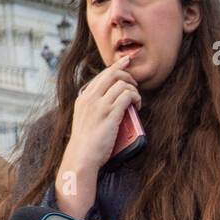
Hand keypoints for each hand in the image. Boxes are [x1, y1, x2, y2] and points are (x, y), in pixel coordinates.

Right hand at [62, 54, 140, 173]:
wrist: (81, 157)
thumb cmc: (84, 143)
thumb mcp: (83, 120)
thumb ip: (92, 108)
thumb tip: (108, 102)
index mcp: (83, 98)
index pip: (102, 75)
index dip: (116, 66)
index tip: (126, 62)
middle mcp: (90, 99)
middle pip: (112, 74)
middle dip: (127, 74)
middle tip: (135, 83)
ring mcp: (100, 106)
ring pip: (122, 84)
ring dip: (133, 89)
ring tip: (136, 100)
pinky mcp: (110, 115)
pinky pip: (127, 96)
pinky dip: (136, 98)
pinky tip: (137, 105)